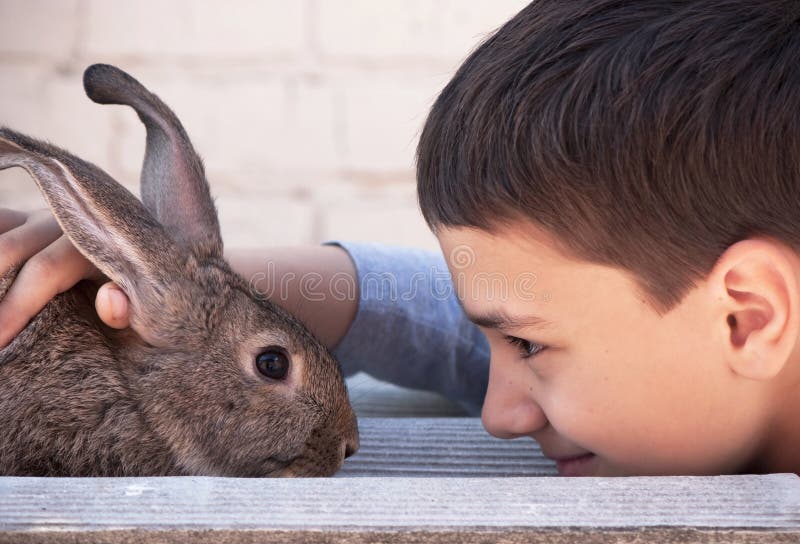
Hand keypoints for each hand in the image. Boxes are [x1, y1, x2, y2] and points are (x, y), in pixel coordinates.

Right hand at [0, 207, 130, 348]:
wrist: (144, 256)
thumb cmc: (143, 292)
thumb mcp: (148, 306)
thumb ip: (132, 309)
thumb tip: (109, 300)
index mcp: (96, 241)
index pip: (45, 271)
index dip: (14, 309)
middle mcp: (64, 221)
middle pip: (8, 249)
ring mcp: (39, 217)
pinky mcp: (22, 220)